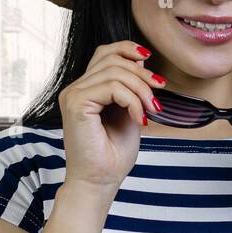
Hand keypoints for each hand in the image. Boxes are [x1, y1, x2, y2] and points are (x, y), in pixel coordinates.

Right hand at [58, 41, 166, 188]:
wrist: (100, 182)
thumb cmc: (113, 155)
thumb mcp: (129, 113)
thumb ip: (132, 89)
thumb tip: (142, 62)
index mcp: (86, 89)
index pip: (105, 53)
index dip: (128, 50)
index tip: (151, 64)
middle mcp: (76, 89)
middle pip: (113, 59)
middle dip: (142, 75)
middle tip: (158, 97)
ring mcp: (73, 95)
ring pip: (115, 72)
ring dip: (141, 90)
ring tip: (151, 110)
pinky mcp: (76, 103)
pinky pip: (112, 87)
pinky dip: (132, 101)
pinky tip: (139, 119)